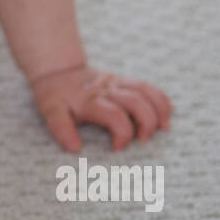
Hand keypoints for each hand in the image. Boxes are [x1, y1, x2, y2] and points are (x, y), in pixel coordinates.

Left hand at [30, 64, 172, 150]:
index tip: (118, 148)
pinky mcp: (123, 80)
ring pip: (145, 91)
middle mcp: (107, 90)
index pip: (114, 115)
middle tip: (144, 139)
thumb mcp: (51, 112)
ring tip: (164, 127)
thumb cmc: (56, 97)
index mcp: (91, 100)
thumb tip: (74, 148)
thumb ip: (61, 129)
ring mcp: (117, 83)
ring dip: (158, 109)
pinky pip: (147, 86)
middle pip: (136, 101)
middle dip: (146, 121)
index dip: (122, 133)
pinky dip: (160, 98)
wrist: (59, 72)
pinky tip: (168, 111)